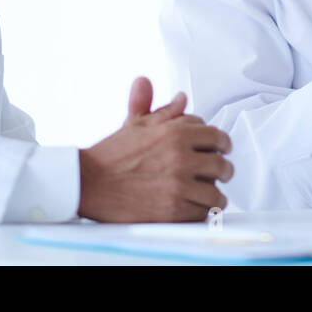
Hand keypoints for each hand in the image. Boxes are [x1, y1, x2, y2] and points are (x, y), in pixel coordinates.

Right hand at [77, 78, 233, 222]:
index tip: (221, 149)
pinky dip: (201, 212)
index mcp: (175, 133)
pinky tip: (196, 208)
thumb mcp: (136, 125)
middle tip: (221, 173)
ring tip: (211, 195)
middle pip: (221, 164)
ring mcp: (178, 186)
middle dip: (223, 169)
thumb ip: (162, 110)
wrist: (88, 183)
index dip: (220, 143)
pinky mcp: (172, 211)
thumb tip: (182, 98)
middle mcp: (181, 158)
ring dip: (215, 194)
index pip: (216, 136)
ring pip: (215, 193)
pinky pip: (202, 214)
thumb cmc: (110, 155)